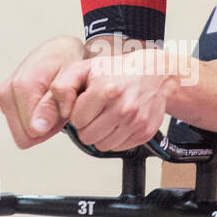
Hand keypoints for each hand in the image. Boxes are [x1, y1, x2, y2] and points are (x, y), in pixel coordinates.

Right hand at [0, 36, 85, 147]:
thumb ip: (52, 106)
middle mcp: (6, 92)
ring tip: (52, 103)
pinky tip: (44, 102)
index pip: (32, 134)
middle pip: (24, 137)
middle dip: (45, 128)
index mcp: (21, 87)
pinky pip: (20, 126)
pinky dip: (35, 119)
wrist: (58, 50)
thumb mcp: (69, 82)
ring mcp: (2, 96)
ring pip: (21, 134)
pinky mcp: (3, 100)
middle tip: (59, 106)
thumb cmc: (67, 63)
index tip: (63, 107)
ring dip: (41, 124)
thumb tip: (36, 130)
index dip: (52, 127)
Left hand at [50, 48, 178, 151]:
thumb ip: (62, 87)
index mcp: (105, 90)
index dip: (78, 113)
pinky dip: (116, 138)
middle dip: (87, 126)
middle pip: (87, 137)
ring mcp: (136, 122)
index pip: (76, 120)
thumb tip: (62, 112)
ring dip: (101, 134)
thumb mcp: (84, 68)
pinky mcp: (144, 132)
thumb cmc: (117, 71)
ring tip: (108, 116)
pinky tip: (120, 122)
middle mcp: (123, 107)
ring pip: (102, 146)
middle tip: (97, 111)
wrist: (154, 74)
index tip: (87, 103)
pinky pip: (118, 148)